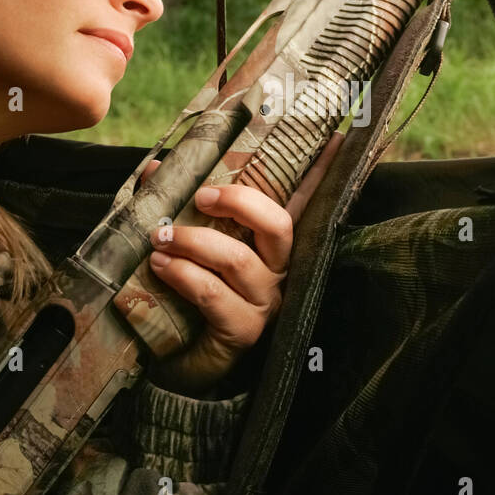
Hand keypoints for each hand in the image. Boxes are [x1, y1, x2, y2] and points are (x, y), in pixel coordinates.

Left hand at [138, 130, 345, 396]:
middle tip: (201, 197)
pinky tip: (161, 265)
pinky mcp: (244, 330)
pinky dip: (184, 275)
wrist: (174, 359)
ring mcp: (264, 300)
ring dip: (193, 242)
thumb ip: (173, 205)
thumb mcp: (179, 239)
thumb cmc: (184, 289)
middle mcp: (277, 268)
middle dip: (239, 202)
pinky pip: (216, 296)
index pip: (303, 198)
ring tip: (160, 236)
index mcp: (269, 240)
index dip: (321, 170)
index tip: (338, 136)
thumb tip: (156, 170)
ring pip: (238, 260)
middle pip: (278, 224)